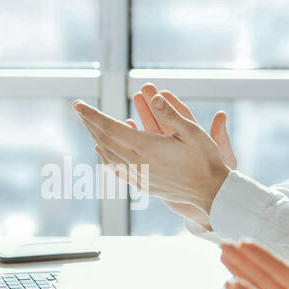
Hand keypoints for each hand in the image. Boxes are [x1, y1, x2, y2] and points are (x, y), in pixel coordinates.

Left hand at [73, 89, 232, 214]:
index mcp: (147, 147)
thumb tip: (154, 97)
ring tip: (89, 125)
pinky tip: (102, 150)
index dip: (92, 114)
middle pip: (104, 140)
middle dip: (90, 123)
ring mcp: (139, 176)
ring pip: (108, 155)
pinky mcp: (143, 185)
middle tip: (79, 110)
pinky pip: (116, 169)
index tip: (77, 104)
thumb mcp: (192, 131)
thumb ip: (171, 113)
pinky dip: (105, 157)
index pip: (110, 127)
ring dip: (96, 138)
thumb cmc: (205, 158)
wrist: (211, 191)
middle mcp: (138, 163)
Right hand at [134, 83, 236, 169]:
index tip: (163, 91)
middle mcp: (179, 143)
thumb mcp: (224, 155)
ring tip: (134, 104)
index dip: (172, 103)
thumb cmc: (220, 179)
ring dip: (143, 119)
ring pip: (152, 134)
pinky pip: (144, 152)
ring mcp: (168, 154)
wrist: (210, 200)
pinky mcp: (159, 167)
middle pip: (163, 120)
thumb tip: (221, 115)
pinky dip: (135, 142)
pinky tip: (128, 131)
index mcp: (195, 137)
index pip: (182, 115)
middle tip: (143, 89)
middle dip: (152, 105)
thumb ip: (220, 137)